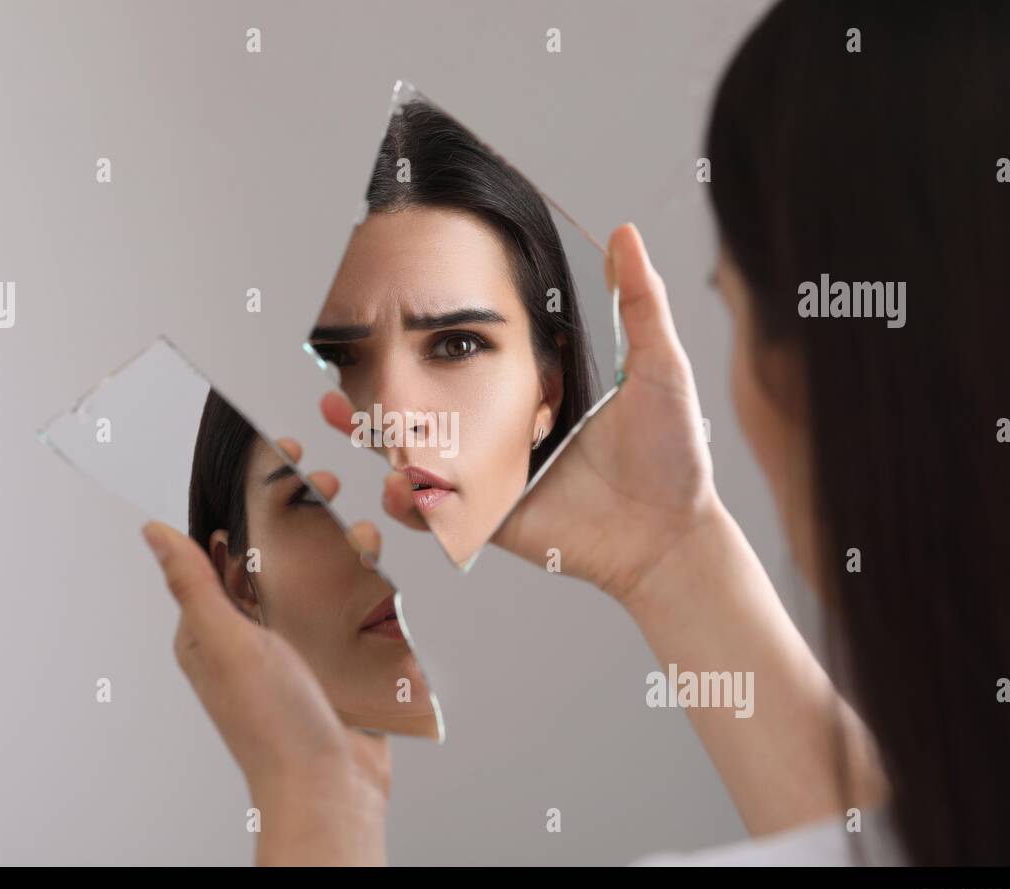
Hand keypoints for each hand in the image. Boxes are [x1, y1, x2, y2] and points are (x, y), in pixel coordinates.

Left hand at [142, 439, 389, 865]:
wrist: (331, 785)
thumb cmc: (272, 723)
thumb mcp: (225, 643)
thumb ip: (193, 585)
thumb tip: (151, 531)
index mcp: (211, 626)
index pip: (218, 547)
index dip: (242, 501)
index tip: (271, 462)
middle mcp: (249, 631)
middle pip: (269, 552)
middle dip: (296, 511)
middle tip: (321, 481)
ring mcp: (293, 644)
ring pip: (312, 573)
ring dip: (334, 541)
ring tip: (356, 526)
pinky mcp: (332, 657)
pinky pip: (345, 604)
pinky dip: (360, 578)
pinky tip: (374, 564)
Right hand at [322, 223, 720, 606]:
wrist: (672, 534)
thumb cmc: (672, 451)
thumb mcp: (657, 366)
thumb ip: (637, 303)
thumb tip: (623, 232)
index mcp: (531, 390)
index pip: (465, 359)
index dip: (422, 342)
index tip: (382, 315)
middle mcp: (502, 431)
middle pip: (428, 408)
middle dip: (375, 390)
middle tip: (337, 370)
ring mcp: (491, 477)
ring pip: (417, 457)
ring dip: (372, 440)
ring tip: (341, 417)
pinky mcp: (489, 520)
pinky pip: (434, 514)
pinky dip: (405, 504)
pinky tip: (394, 485)